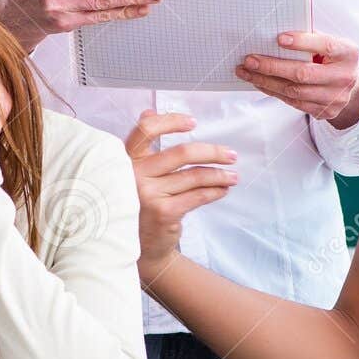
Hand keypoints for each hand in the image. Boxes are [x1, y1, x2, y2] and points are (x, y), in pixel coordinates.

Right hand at [124, 111, 237, 282]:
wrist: (138, 247)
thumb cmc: (140, 205)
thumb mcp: (135, 174)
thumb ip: (142, 147)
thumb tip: (148, 112)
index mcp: (126, 160)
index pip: (146, 131)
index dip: (171, 121)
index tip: (193, 122)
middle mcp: (134, 175)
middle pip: (181, 153)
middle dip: (212, 152)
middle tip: (231, 155)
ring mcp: (149, 194)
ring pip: (195, 176)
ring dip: (220, 175)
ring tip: (233, 176)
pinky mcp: (164, 211)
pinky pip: (198, 195)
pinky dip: (215, 191)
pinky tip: (223, 189)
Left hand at [235, 31, 358, 127]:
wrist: (351, 86)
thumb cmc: (334, 58)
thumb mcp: (330, 44)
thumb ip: (311, 38)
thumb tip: (276, 35)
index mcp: (347, 53)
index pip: (325, 46)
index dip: (302, 42)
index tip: (279, 38)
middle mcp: (344, 77)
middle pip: (303, 73)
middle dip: (272, 66)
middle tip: (250, 60)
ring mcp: (334, 97)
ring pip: (294, 91)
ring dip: (267, 81)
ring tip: (247, 72)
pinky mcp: (325, 111)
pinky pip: (294, 102)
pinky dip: (274, 92)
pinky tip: (260, 83)